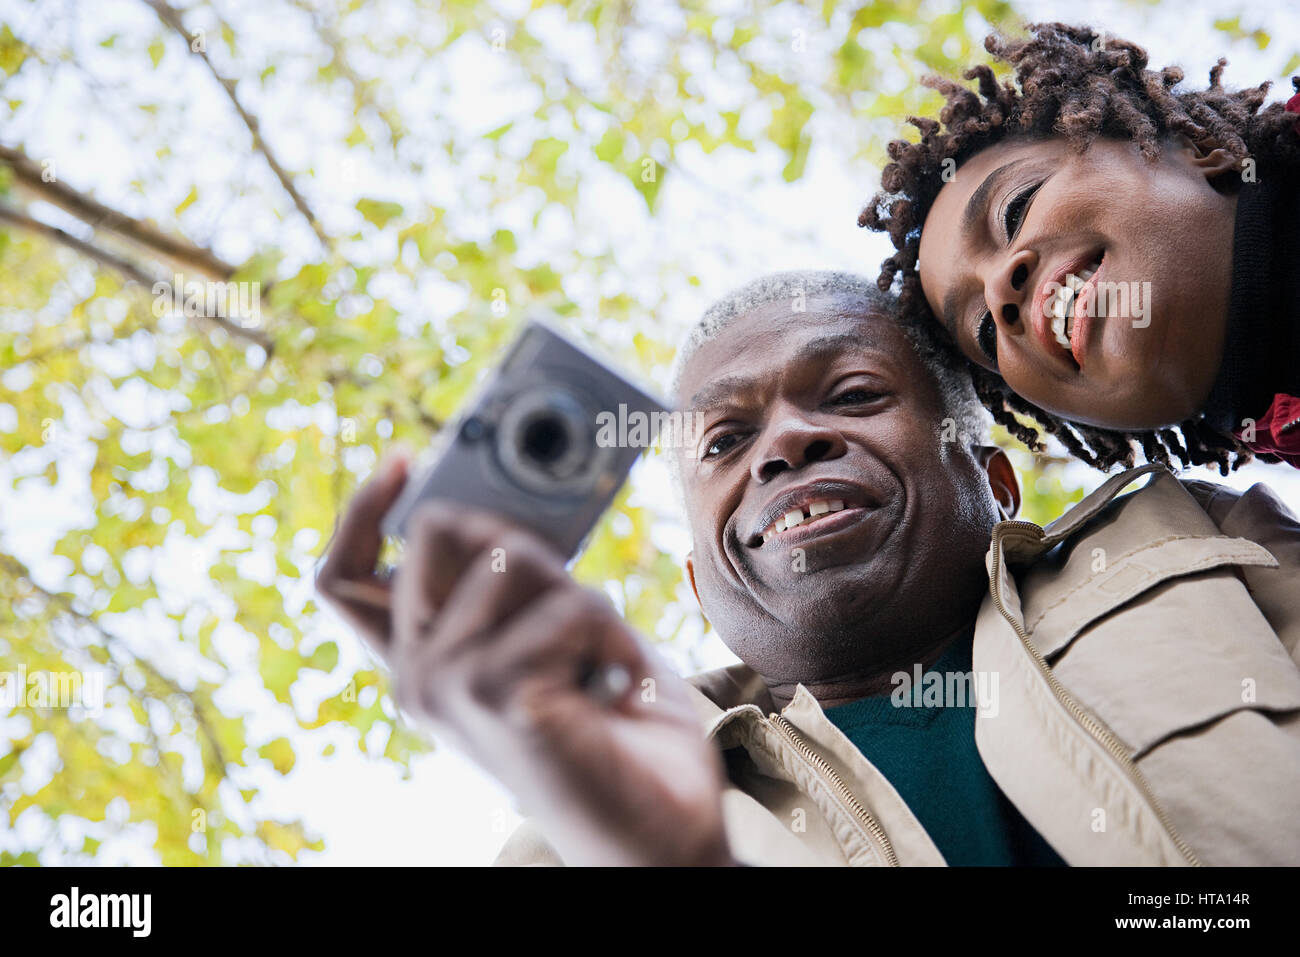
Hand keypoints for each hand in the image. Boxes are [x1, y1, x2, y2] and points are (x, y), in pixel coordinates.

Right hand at [317, 460, 733, 865]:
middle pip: (443, 533)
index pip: (347, 577)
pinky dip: (614, 637)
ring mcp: (448, 686)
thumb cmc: (617, 734)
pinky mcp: (497, 695)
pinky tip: (616, 690)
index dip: (364, 511)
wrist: (660, 833)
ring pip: (517, 560)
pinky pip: (571, 606)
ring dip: (587, 604)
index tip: (406, 462)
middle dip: (528, 548)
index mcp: (425, 663)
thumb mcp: (556, 638)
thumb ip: (515, 588)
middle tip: (575, 617)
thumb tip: (500, 527)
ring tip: (601, 668)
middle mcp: (419, 677)